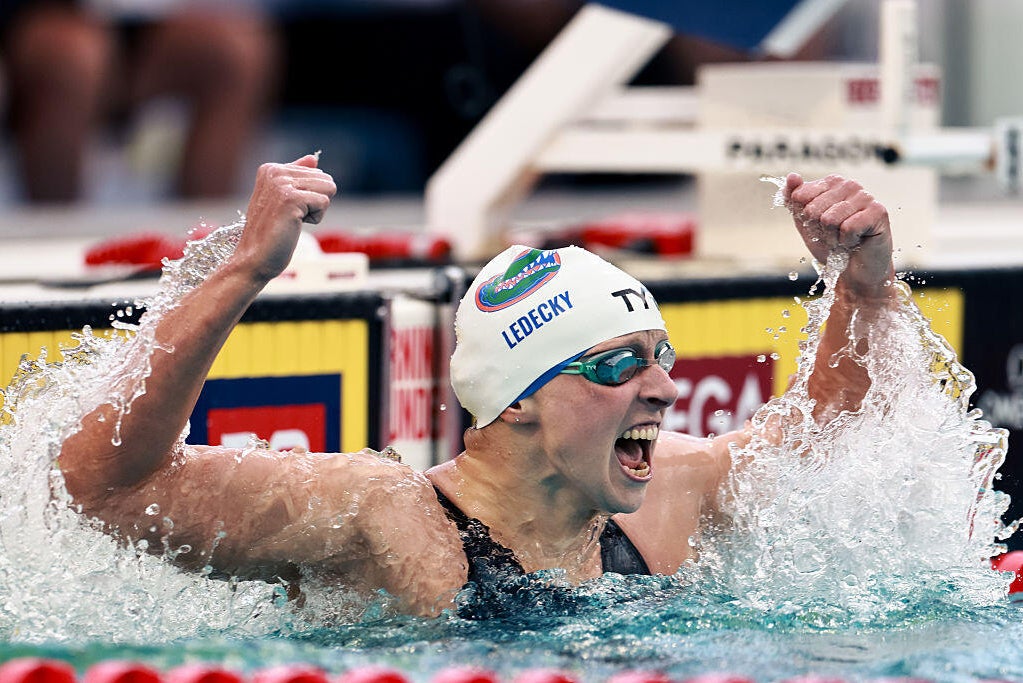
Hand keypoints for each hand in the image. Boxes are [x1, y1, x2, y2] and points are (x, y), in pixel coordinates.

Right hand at [233, 154, 336, 282]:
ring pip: (328, 188)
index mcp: (271, 169)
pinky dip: (315, 219)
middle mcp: (274, 171)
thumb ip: (298, 176)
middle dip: (316, 202)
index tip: (286, 210)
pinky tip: (294, 226)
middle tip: (291, 217)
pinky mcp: (291, 199)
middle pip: (325, 179)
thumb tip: (314, 158)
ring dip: (316, 210)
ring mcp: (281, 184)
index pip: (317, 173)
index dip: (309, 196)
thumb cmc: (271, 234)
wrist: (254, 259)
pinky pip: (324, 202)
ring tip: (292, 221)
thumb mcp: (283, 200)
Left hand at [784, 173, 893, 297]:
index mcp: (831, 183)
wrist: (854, 271)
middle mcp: (850, 185)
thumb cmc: (831, 244)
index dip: (805, 219)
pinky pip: (848, 227)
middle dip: (819, 230)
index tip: (818, 226)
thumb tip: (792, 176)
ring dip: (833, 237)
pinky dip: (847, 241)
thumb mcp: (805, 222)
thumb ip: (794, 200)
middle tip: (834, 235)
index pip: (800, 196)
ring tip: (845, 239)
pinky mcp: (878, 212)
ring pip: (829, 219)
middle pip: (813, 209)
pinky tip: (857, 241)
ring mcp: (866, 196)